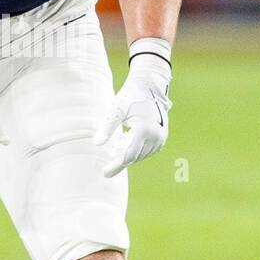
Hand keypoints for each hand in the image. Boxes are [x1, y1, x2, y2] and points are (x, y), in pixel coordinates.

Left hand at [94, 43, 171, 177]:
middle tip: (110, 150)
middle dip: (120, 158)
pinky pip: (148, 151)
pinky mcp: (162, 138)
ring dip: (129, 153)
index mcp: (143, 130)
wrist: (149, 86)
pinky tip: (129, 138)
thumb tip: (97, 144)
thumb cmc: (130, 97)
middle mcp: (155, 136)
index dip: (116, 166)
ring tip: (122, 138)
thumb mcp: (115, 110)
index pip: (128, 156)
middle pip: (134, 157)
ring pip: (141, 155)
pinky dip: (137, 149)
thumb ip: (107, 127)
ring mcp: (161, 138)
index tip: (104, 173)